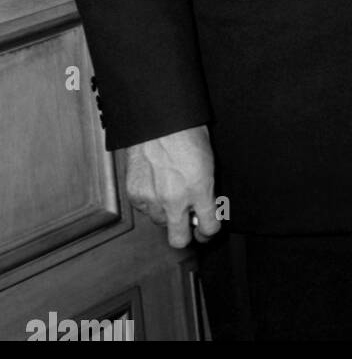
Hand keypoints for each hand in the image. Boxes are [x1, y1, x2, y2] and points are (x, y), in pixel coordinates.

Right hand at [124, 124, 220, 248]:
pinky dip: (150, 201)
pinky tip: (154, 183)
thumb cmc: (187, 132)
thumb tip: (203, 205)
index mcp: (200, 189)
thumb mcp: (208, 160)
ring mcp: (152, 199)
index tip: (207, 228)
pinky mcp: (135, 194)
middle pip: (179, 240)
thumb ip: (206, 188)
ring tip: (169, 192)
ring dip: (166, 213)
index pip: (209, 227)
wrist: (157, 118)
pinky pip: (144, 208)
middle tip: (188, 224)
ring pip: (160, 222)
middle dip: (185, 235)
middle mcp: (175, 200)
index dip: (210, 230)